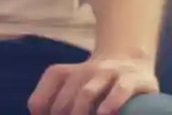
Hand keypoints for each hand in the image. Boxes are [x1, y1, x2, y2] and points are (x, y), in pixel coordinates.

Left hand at [27, 55, 159, 114]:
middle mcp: (85, 70)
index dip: (44, 108)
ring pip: (87, 92)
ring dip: (79, 111)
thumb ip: (57, 100)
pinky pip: (120, 89)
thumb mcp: (74, 87)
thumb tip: (38, 113)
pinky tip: (104, 114)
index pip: (47, 89)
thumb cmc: (98, 84)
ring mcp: (109, 73)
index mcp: (66, 73)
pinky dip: (111, 103)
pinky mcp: (133, 79)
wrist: (132, 61)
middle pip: (66, 96)